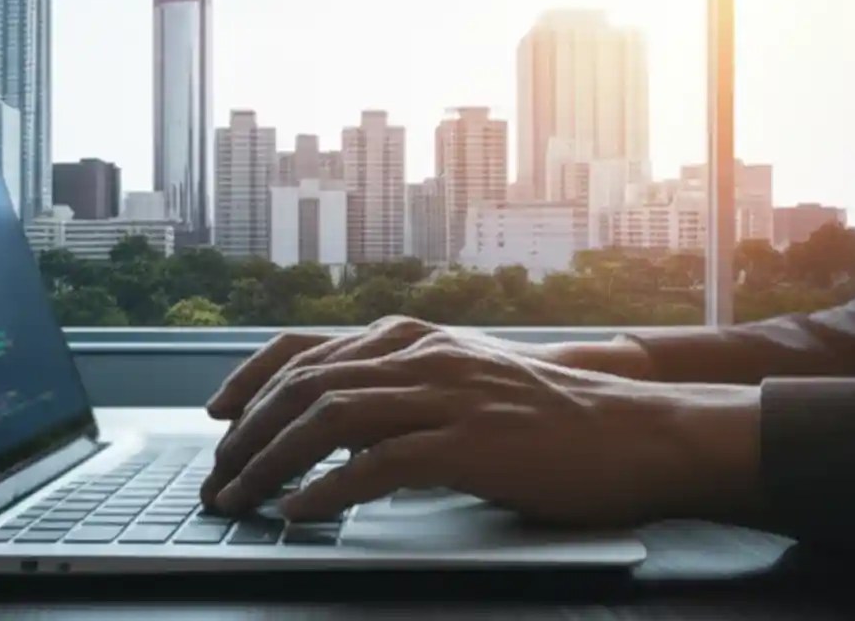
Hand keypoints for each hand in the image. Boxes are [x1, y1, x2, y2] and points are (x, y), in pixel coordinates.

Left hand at [203, 322, 761, 526]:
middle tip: (218, 474)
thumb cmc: (550, 418)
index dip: (252, 379)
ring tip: (242, 497)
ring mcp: (447, 396)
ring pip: (331, 417)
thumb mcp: (466, 386)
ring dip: (273, 461)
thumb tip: (338, 424)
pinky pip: (380, 463)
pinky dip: (329, 488)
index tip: (218, 414)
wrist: (636, 431)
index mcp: (416, 342)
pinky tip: (301, 512)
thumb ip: (404, 391)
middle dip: (249, 431)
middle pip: (307, 384)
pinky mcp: (472, 443)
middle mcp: (423, 357)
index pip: (309, 348)